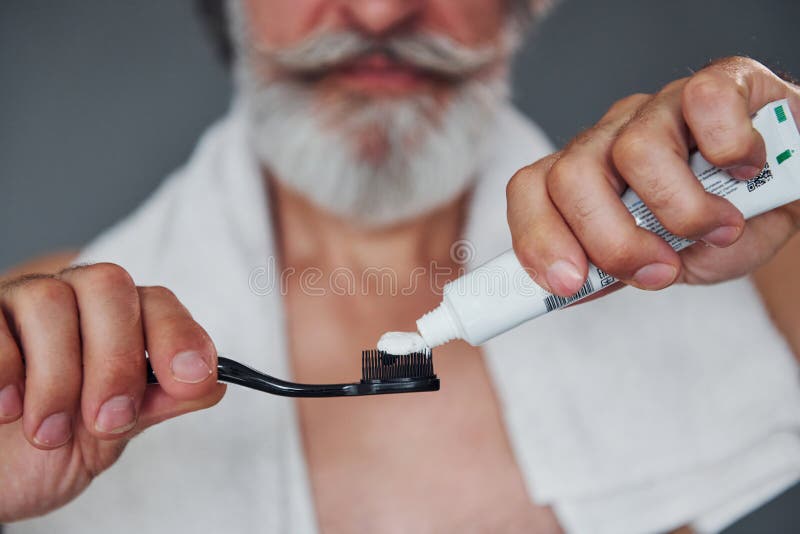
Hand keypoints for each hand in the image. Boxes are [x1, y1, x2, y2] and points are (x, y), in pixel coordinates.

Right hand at [0, 263, 225, 521]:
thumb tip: (213, 383)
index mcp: (119, 319)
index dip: (178, 336)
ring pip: (50, 301)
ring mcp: (20, 303)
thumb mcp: (112, 432)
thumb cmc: (55, 443)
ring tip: (49, 433)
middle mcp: (73, 298)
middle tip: (109, 420)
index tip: (191, 378)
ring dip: (57, 376)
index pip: (157, 303)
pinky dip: (4, 368)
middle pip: (109, 286)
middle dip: (116, 357)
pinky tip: (7, 409)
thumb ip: (157, 403)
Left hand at [507, 57, 799, 295]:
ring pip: (634, 151)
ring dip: (681, 210)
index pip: (530, 191)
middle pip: (571, 176)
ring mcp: (660, 107)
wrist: (790, 190)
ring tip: (721, 228)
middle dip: (611, 240)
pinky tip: (745, 170)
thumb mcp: (671, 262)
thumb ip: (623, 271)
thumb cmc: (725, 224)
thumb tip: (578, 285)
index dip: (538, 237)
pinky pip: (703, 105)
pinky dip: (729, 149)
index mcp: (588, 178)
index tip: (569, 283)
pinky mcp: (717, 82)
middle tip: (659, 270)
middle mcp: (613, 137)